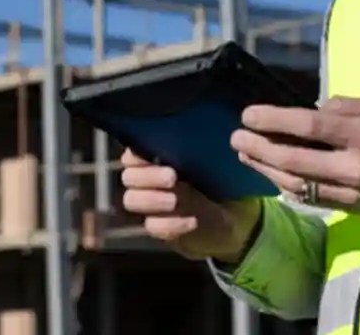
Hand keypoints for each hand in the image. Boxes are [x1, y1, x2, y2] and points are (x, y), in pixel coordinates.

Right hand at [119, 148, 260, 263]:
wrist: (231, 215)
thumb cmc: (217, 179)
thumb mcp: (210, 161)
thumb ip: (195, 149)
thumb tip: (197, 133)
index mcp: (155, 159)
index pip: (131, 154)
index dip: (137, 155)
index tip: (158, 154)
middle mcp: (147, 180)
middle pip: (128, 177)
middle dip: (148, 176)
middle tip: (172, 177)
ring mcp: (150, 205)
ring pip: (131, 200)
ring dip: (151, 199)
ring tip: (174, 201)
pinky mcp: (158, 227)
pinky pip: (152, 226)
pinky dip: (170, 224)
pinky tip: (191, 222)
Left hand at [230, 96, 359, 218]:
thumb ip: (346, 106)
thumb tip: (313, 110)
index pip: (308, 127)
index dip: (274, 121)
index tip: (248, 115)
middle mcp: (352, 166)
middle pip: (294, 160)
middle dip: (259, 148)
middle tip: (235, 138)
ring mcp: (348, 192)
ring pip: (295, 184)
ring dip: (266, 169)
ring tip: (245, 155)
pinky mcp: (347, 209)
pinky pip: (308, 198)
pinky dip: (285, 186)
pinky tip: (270, 174)